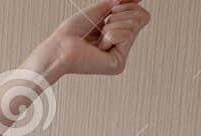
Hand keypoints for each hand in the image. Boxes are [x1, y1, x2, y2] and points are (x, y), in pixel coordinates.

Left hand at [33, 1, 150, 78]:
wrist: (58, 48)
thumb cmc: (71, 33)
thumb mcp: (100, 10)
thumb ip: (121, 3)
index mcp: (118, 36)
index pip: (142, 15)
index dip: (127, 7)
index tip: (109, 14)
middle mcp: (121, 48)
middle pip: (141, 19)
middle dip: (119, 16)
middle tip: (101, 27)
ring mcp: (121, 57)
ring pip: (133, 26)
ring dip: (111, 26)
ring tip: (98, 38)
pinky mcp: (118, 64)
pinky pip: (124, 36)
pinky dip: (108, 35)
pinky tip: (98, 47)